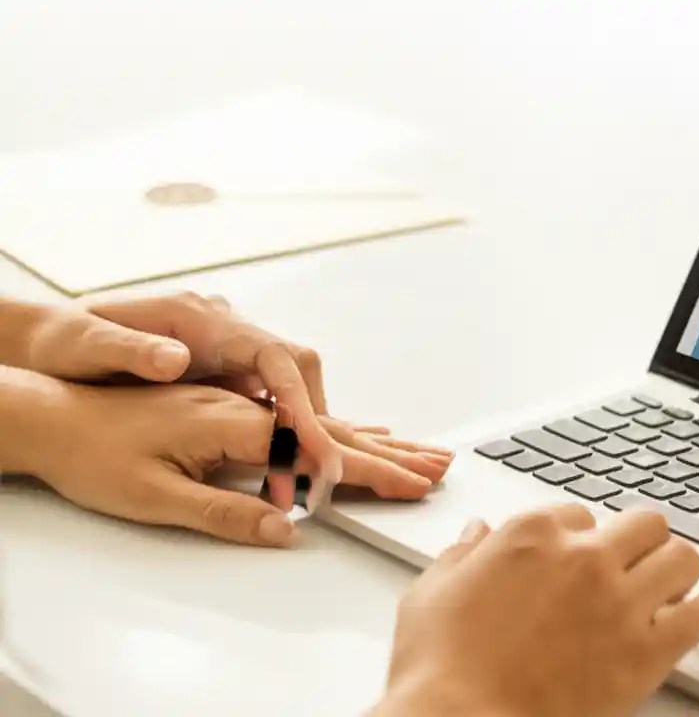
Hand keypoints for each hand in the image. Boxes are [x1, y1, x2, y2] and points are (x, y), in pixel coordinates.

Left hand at [21, 292, 346, 508]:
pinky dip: (292, 425)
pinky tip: (295, 456)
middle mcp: (223, 330)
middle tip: (329, 469)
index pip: (275, 360)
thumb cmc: (66, 347)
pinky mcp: (223, 370)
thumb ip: (133, 353)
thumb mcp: (88, 350)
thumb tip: (179, 358)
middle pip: (297, 368)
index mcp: (200, 322)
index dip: (302, 405)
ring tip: (319, 470)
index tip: (318, 446)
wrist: (50, 343)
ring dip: (309, 423)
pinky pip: (274, 395)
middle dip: (320, 417)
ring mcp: (227, 350)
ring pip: (291, 382)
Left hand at [28, 381, 446, 545]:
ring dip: (373, 437)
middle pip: (330, 416)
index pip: (306, 428)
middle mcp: (242, 391)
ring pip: (323, 414)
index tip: (387, 476)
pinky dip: (342, 429)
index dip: (351, 456)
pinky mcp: (237, 403)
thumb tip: (279, 522)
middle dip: (384, 445)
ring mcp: (242, 395)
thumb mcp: (146, 489)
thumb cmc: (90, 446)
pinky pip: (303, 416)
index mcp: (225, 405)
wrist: (52, 400)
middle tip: (431, 469)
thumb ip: (217, 504)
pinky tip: (360, 434)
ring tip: (418, 455)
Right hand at [375, 506, 698, 716]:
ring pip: (682, 558)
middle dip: (640, 543)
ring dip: (677, 571)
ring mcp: (619, 602)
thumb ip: (461, 557)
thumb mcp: (430, 595)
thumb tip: (475, 535)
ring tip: (669, 589)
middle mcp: (583, 558)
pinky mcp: (646, 651)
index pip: (578, 513)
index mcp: (531, 535)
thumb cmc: (440, 669)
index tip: (576, 561)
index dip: (579, 539)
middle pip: (644, 523)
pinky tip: (694, 619)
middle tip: (634, 566)